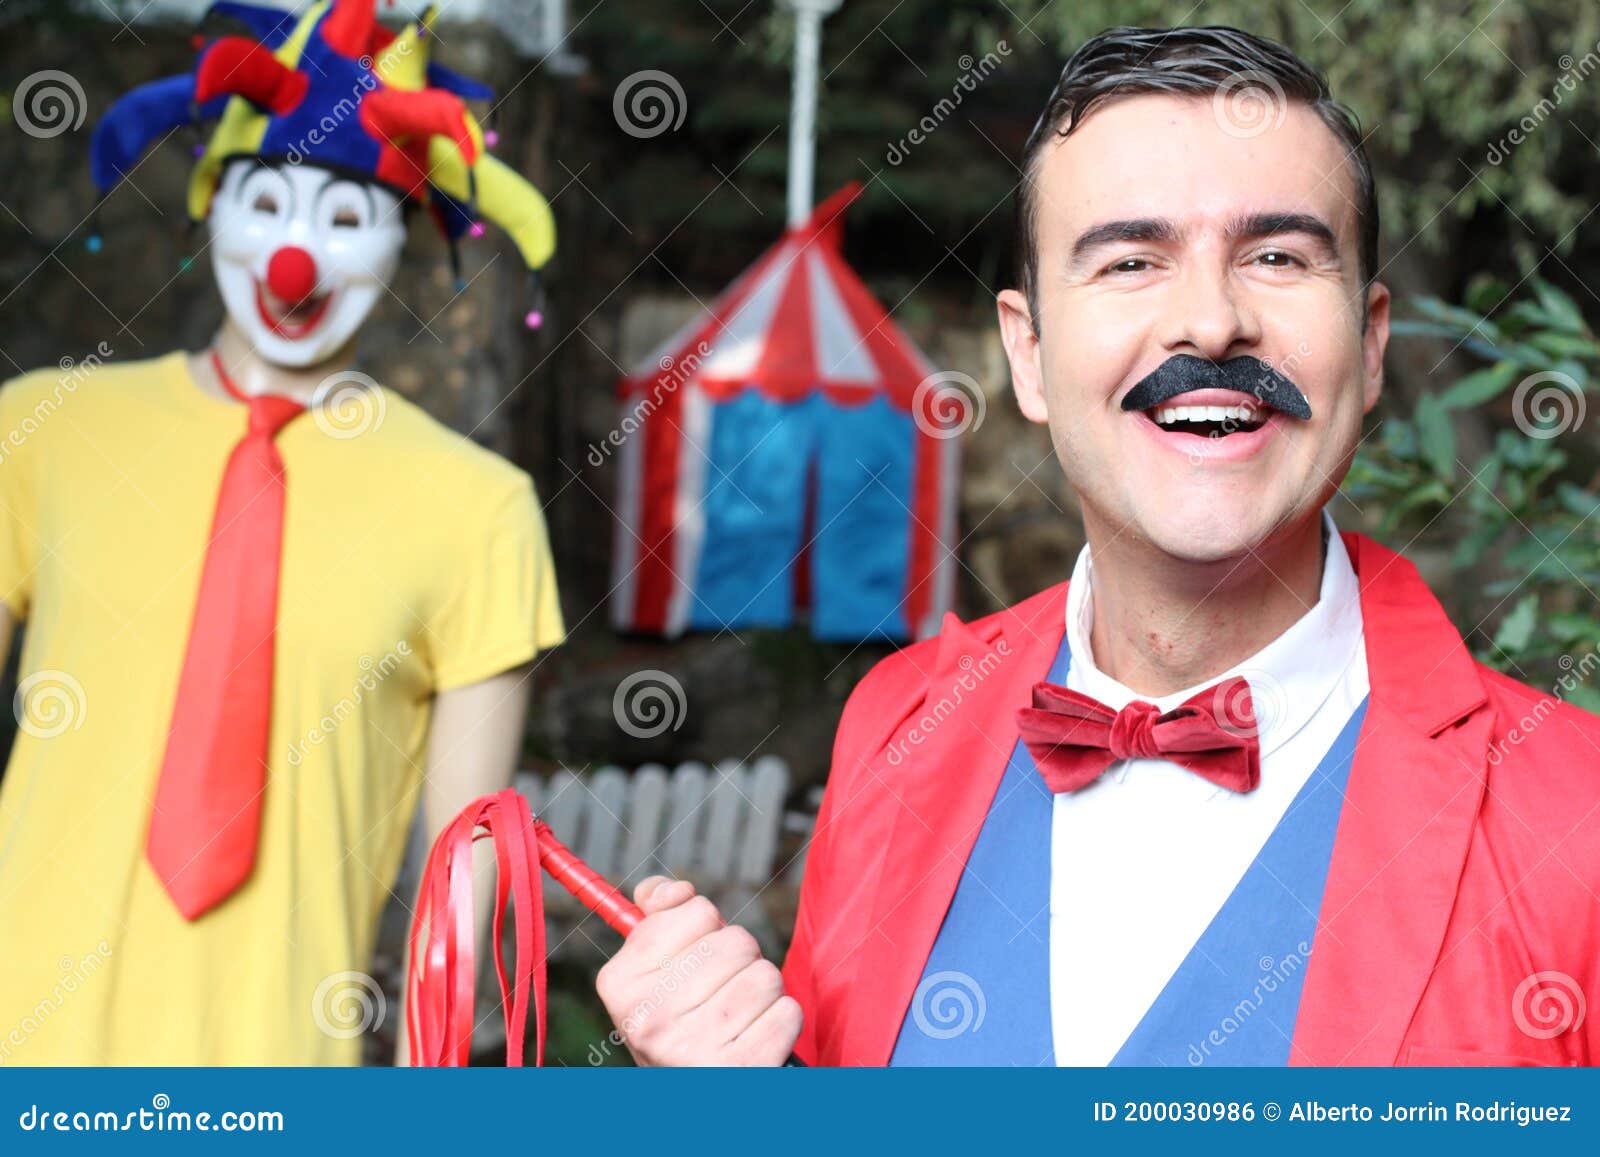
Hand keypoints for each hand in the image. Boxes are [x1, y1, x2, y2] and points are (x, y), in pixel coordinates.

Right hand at [595, 876, 801, 1065]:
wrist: (687, 1098)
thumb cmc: (677, 1024)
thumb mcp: (649, 975)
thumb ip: (657, 918)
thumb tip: (675, 890)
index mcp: (619, 983)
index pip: (697, 910)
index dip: (708, 930)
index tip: (694, 960)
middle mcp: (648, 1017)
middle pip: (738, 941)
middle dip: (740, 961)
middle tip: (721, 992)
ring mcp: (692, 1048)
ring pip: (766, 975)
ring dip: (763, 992)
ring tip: (739, 1017)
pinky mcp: (737, 1072)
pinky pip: (787, 1013)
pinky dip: (781, 1022)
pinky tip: (756, 1038)